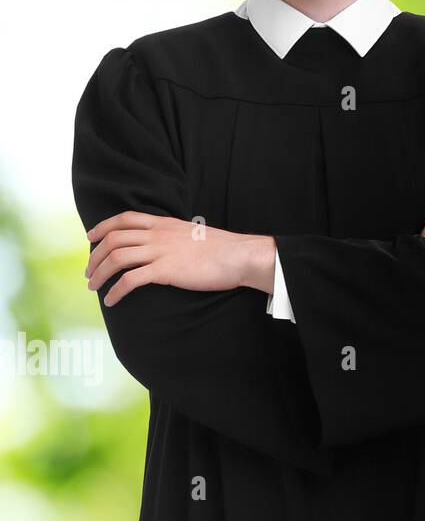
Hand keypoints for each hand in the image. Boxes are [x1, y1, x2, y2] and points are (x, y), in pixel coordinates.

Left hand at [85, 211, 271, 306]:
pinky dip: (116, 291)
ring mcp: (160, 252)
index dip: (103, 227)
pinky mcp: (165, 271)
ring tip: (94, 287)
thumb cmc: (222, 249)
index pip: (125, 218)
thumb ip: (174, 235)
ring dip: (99, 274)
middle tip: (90, 272)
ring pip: (116, 258)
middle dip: (95, 256)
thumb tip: (165, 245)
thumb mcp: (193, 233)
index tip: (91, 238)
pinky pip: (130, 280)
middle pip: (113, 239)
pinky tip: (112, 301)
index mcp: (165, 223)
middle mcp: (158, 234)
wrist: (239, 256)